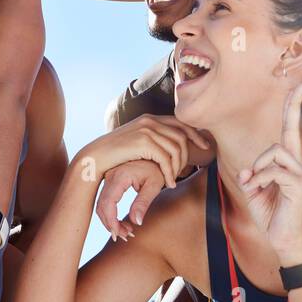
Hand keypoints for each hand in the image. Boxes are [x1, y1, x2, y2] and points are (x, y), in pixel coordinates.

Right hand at [80, 115, 210, 190]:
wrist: (95, 157)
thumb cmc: (115, 155)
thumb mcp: (135, 143)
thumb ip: (151, 141)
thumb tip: (166, 146)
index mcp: (149, 118)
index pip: (180, 122)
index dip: (196, 134)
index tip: (206, 146)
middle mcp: (150, 120)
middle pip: (181, 136)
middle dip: (189, 155)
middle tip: (186, 171)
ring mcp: (146, 129)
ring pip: (176, 148)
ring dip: (178, 168)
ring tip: (173, 180)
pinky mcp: (143, 141)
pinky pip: (166, 158)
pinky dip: (170, 173)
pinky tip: (168, 183)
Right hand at [95, 159, 166, 241]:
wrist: (155, 153)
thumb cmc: (157, 168)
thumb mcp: (154, 185)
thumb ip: (143, 203)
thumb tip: (136, 223)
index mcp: (120, 176)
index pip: (108, 203)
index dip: (111, 221)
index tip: (120, 234)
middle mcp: (110, 176)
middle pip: (102, 206)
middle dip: (111, 224)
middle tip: (126, 236)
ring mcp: (108, 177)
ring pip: (101, 204)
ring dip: (110, 220)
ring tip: (126, 232)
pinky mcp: (109, 180)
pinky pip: (105, 200)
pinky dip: (111, 213)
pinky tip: (123, 223)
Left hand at [237, 85, 301, 262]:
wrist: (284, 240)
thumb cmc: (271, 214)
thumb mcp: (254, 190)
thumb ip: (251, 174)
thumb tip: (246, 169)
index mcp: (287, 162)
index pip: (291, 130)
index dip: (294, 108)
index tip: (301, 88)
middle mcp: (298, 163)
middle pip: (286, 134)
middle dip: (280, 130)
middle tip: (275, 136)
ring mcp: (301, 173)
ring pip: (274, 152)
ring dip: (258, 170)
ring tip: (255, 189)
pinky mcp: (299, 183)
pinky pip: (273, 171)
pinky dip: (259, 181)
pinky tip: (258, 193)